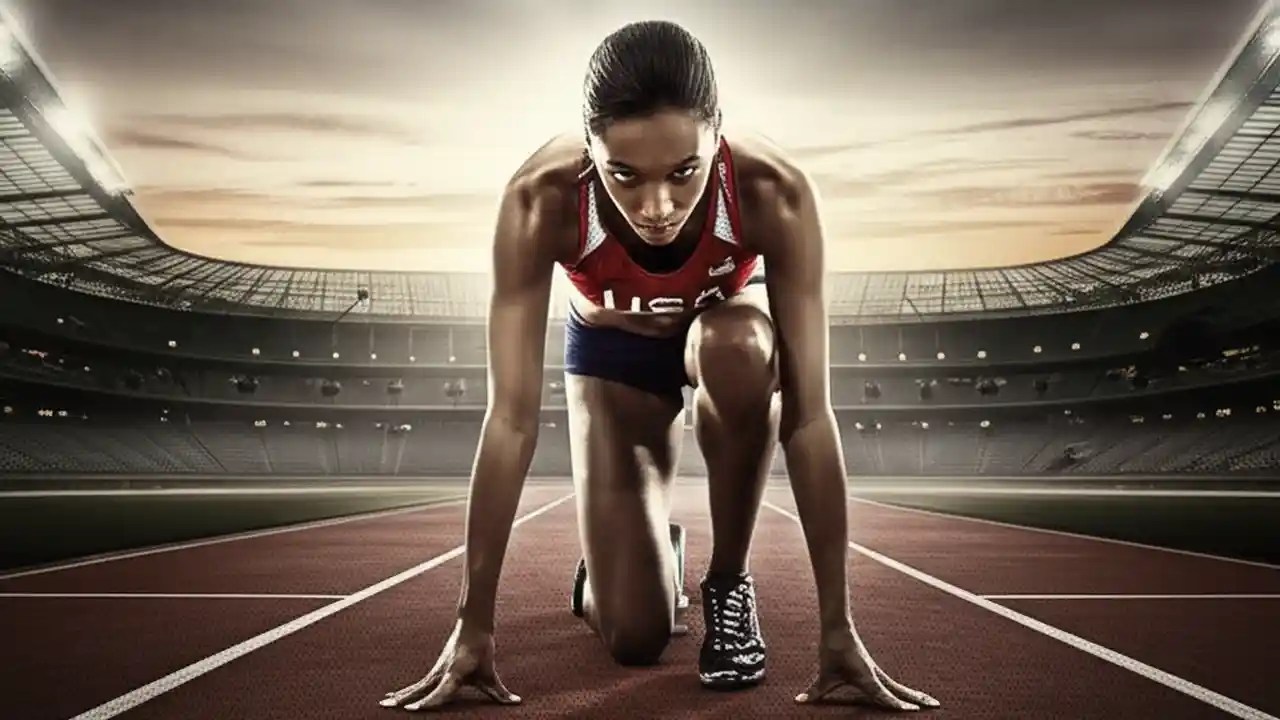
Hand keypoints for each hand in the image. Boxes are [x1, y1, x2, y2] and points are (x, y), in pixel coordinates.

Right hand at [380, 619, 520, 711]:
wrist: (473, 625)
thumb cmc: (481, 649)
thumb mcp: (490, 672)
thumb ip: (500, 692)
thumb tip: (516, 703)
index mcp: (454, 673)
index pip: (440, 692)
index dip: (428, 702)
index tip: (414, 709)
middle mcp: (441, 672)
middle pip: (420, 689)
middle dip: (405, 699)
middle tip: (388, 707)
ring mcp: (435, 671)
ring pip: (416, 686)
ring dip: (400, 695)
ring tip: (384, 703)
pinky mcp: (434, 671)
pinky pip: (418, 683)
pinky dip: (406, 690)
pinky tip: (395, 696)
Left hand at [796, 627, 938, 711]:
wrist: (837, 627)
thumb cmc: (832, 649)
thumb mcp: (824, 673)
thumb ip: (815, 691)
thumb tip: (799, 701)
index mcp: (866, 677)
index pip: (884, 695)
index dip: (897, 704)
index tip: (912, 711)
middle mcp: (875, 675)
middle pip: (900, 690)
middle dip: (917, 699)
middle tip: (937, 705)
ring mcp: (876, 672)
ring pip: (898, 686)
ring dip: (914, 694)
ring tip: (930, 702)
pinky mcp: (873, 669)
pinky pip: (890, 683)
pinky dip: (901, 690)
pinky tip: (905, 695)